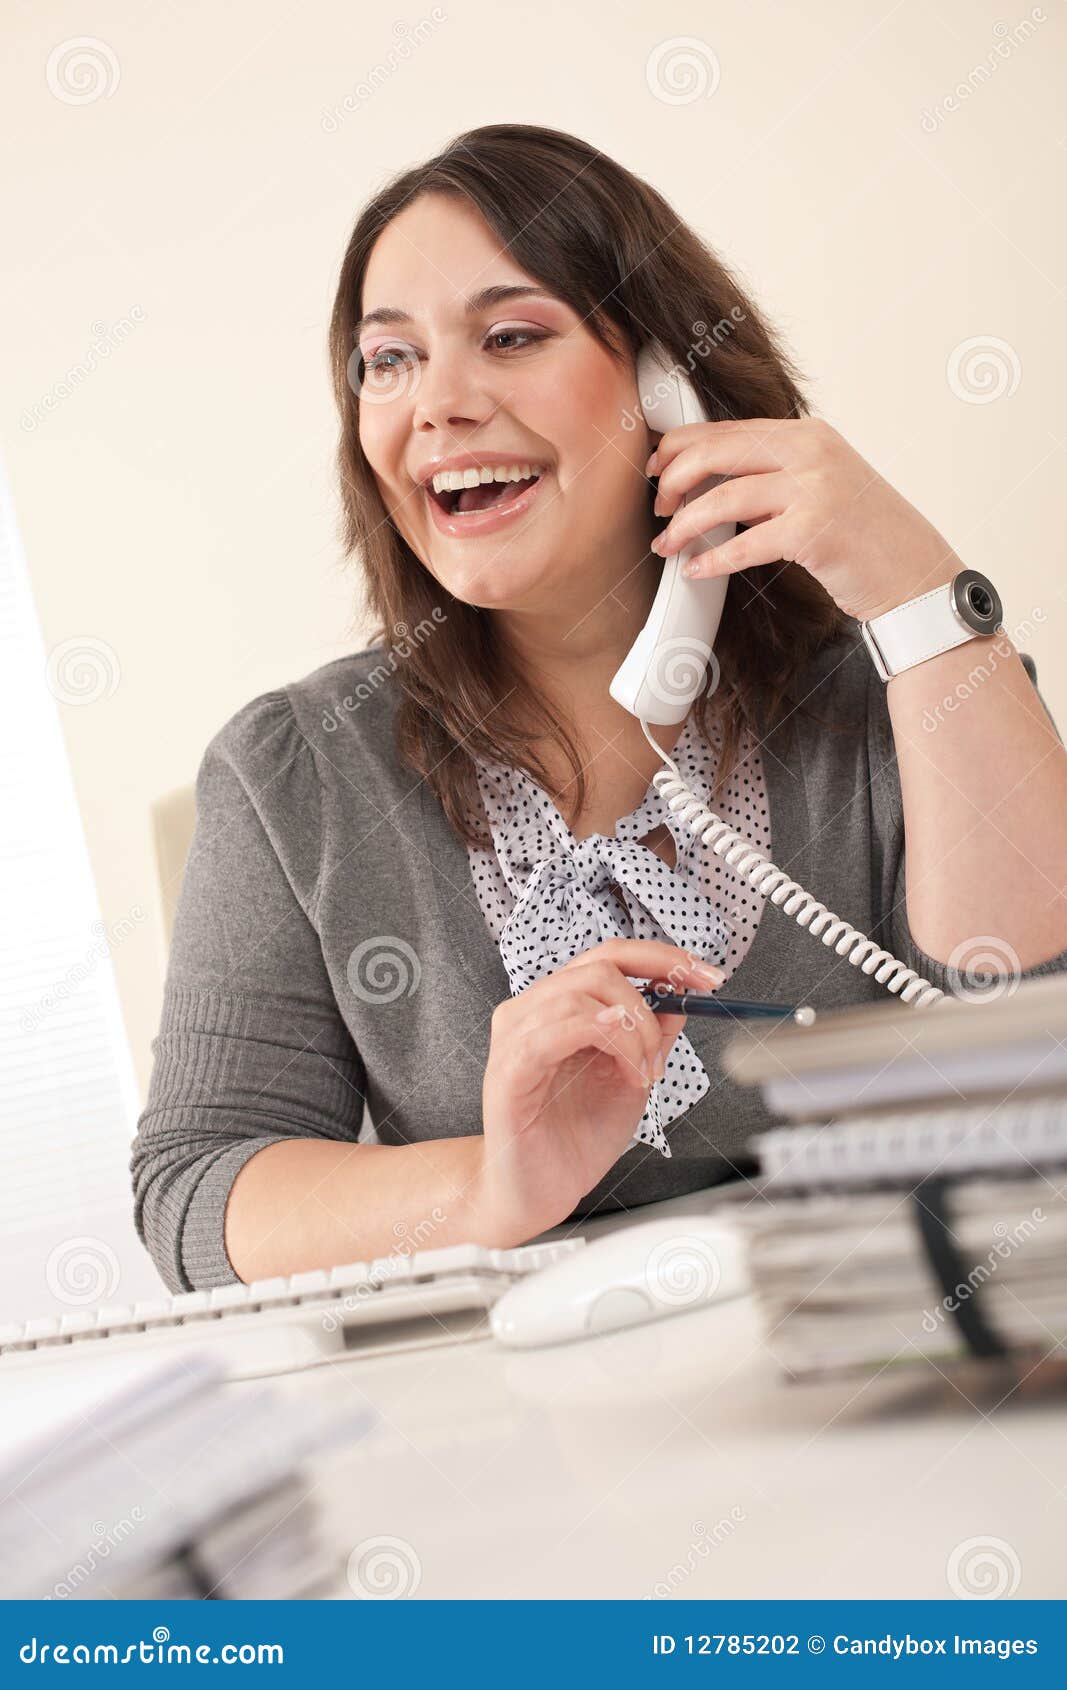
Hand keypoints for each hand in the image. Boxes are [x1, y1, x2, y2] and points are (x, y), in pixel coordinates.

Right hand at [476, 939, 723, 1242]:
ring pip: (581, 992)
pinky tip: (624, 1065)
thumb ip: (651, 1036)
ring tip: (640, 1074)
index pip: (611, 956)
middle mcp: (533, 1011)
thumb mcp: (632, 1079)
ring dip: (630, 1031)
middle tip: (662, 1051)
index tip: (707, 977)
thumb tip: (681, 996)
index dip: (663, 958)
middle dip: (650, 1002)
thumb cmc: (573, 1140)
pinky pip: (555, 1029)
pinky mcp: (508, 1069)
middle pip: (599, 966)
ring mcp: (516, 1036)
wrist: (538, 1193)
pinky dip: (603, 1037)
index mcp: (561, 1007)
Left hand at [646, 416, 960, 623]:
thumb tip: (709, 485)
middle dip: (674, 481)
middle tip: (658, 509)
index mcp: (808, 434)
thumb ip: (772, 478)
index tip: (656, 470)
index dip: (680, 447)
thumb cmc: (865, 537)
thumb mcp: (820, 487)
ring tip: (666, 546)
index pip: (727, 429)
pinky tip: (695, 570)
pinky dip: (712, 559)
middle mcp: (811, 451)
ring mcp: (815, 488)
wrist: (915, 574)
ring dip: (685, 526)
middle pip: (717, 453)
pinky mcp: (815, 531)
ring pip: (723, 498)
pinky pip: (744, 543)